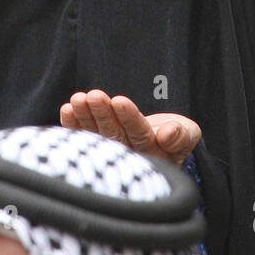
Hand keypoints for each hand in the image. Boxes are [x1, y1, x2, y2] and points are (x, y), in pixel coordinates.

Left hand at [59, 90, 200, 164]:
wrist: (160, 140)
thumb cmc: (175, 134)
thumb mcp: (187, 132)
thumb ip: (181, 135)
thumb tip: (166, 133)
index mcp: (153, 156)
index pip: (139, 135)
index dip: (129, 118)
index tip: (120, 101)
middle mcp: (129, 158)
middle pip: (114, 134)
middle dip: (103, 113)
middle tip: (94, 96)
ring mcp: (110, 154)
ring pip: (97, 133)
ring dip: (86, 116)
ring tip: (79, 99)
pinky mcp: (95, 148)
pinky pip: (84, 136)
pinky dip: (74, 124)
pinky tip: (67, 110)